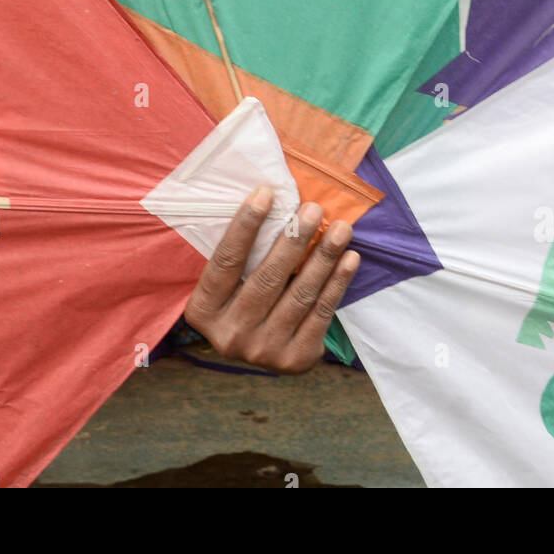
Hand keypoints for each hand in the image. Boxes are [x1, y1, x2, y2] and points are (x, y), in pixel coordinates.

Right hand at [183, 188, 359, 373]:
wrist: (260, 348)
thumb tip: (270, 198)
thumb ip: (243, 253)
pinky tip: (350, 258)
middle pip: (267, 278)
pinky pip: (321, 314)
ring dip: (324, 257)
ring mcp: (263, 352)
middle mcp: (230, 335)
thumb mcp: (228, 282)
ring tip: (341, 228)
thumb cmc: (242, 298)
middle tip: (314, 209)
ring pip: (300, 295)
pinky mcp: (295, 359)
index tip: (266, 193)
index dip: (245, 226)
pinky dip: (338, 283)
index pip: (226, 261)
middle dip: (294, 239)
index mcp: (203, 311)